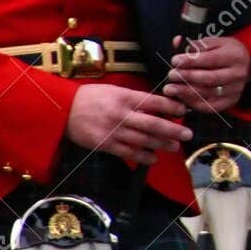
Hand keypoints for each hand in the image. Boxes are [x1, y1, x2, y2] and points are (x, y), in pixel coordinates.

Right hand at [66, 85, 189, 165]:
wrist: (63, 109)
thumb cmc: (92, 97)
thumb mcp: (115, 91)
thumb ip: (135, 99)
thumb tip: (158, 106)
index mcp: (125, 97)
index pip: (153, 102)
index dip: (170, 107)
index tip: (183, 111)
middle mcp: (121, 114)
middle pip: (152, 123)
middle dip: (172, 130)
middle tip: (187, 134)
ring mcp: (113, 131)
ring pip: (142, 139)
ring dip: (161, 144)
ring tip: (174, 146)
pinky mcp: (105, 144)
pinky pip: (127, 152)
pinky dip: (142, 156)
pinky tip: (153, 158)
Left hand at [166, 36, 250, 112]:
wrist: (245, 63)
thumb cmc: (226, 51)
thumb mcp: (214, 42)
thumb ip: (196, 44)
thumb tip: (177, 42)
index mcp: (235, 56)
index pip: (211, 59)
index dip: (191, 61)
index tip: (175, 60)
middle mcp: (238, 74)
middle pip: (210, 78)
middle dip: (187, 77)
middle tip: (171, 75)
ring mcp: (236, 89)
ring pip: (208, 93)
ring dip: (186, 92)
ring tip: (171, 89)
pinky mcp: (231, 101)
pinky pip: (210, 106)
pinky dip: (193, 103)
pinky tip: (181, 97)